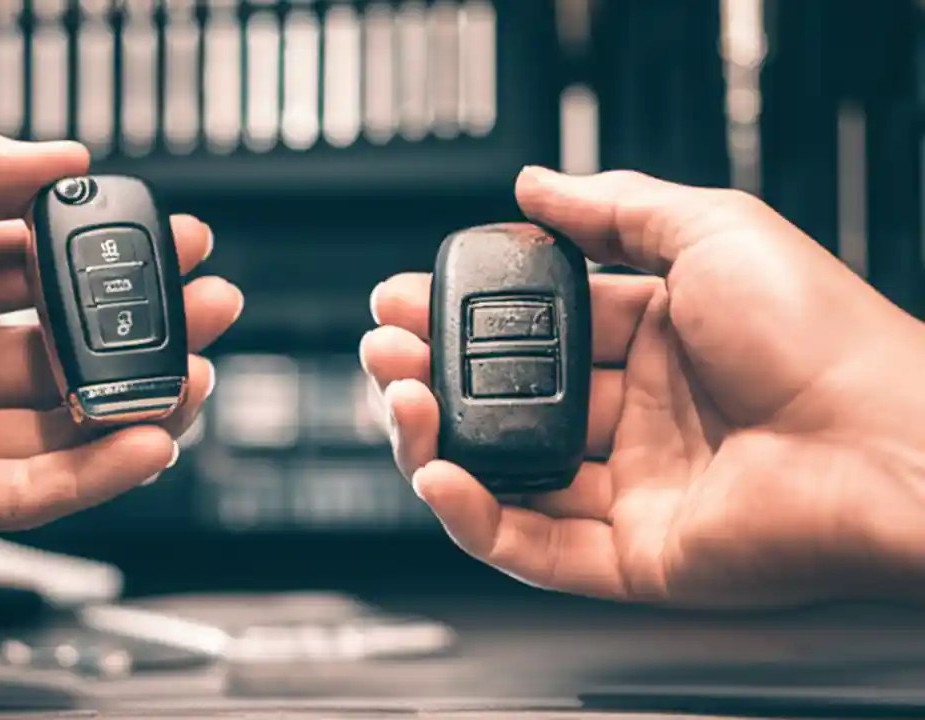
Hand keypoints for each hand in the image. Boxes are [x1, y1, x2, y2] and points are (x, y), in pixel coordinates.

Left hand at [0, 128, 241, 540]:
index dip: (112, 263)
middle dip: (145, 332)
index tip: (178, 241)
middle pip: (68, 350)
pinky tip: (150, 441)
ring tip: (199, 375)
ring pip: (60, 424)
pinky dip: (95, 473)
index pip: (45, 274)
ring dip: (135, 403)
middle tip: (213, 309)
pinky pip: (28, 492)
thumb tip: (68, 159)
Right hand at [362, 167, 924, 607]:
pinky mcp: (635, 557)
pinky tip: (439, 474)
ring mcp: (636, 489)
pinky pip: (535, 545)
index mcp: (659, 338)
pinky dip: (475, 518)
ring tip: (399, 401)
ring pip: (508, 475)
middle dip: (435, 374)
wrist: (889, 444)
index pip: (537, 327)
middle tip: (384, 349)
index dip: (468, 314)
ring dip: (438, 441)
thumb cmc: (823, 336)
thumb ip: (612, 206)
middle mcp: (642, 415)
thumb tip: (532, 186)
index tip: (410, 294)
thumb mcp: (711, 229)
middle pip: (509, 402)